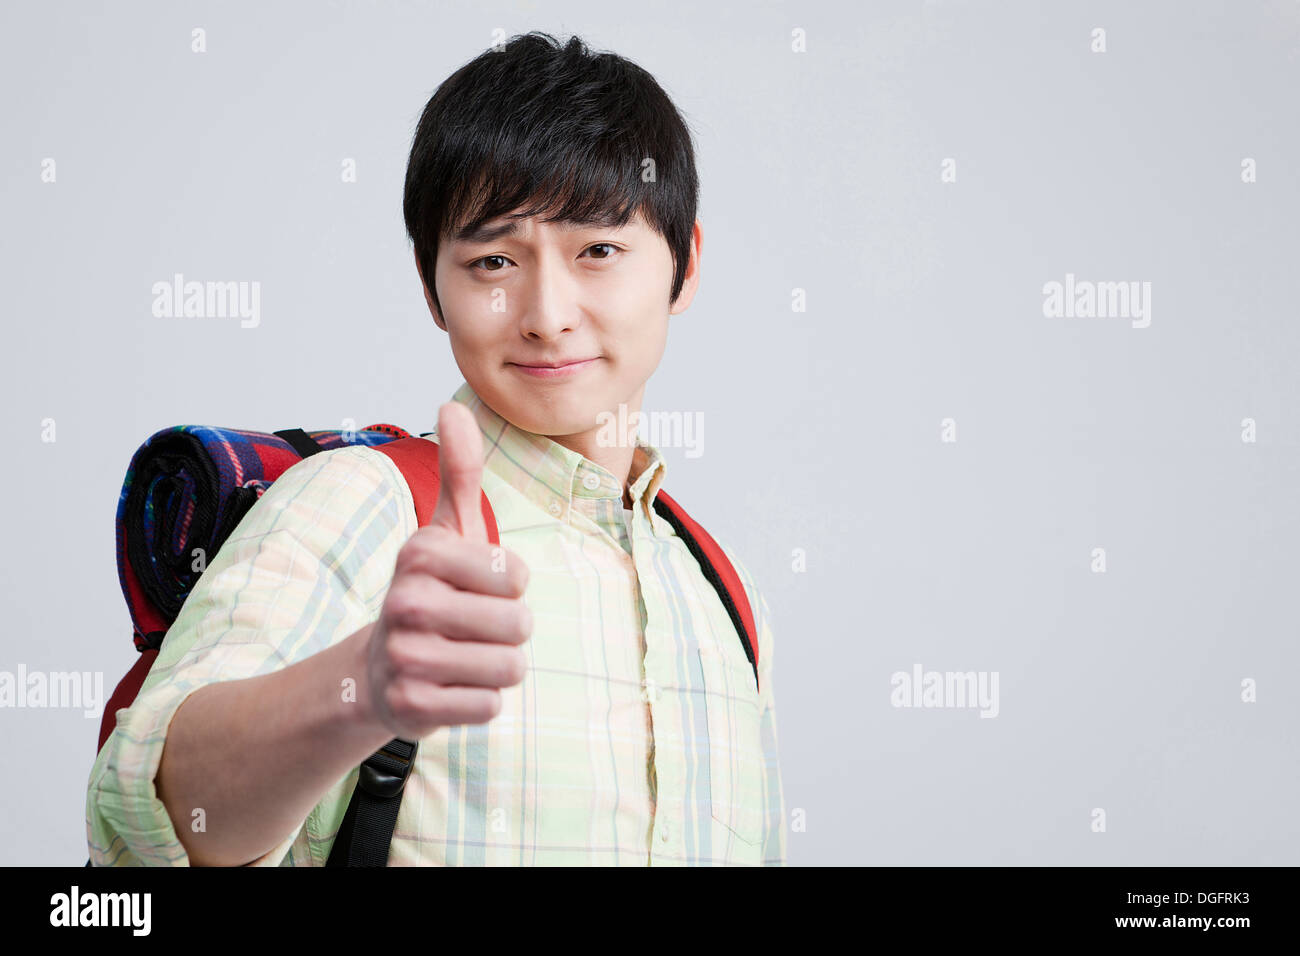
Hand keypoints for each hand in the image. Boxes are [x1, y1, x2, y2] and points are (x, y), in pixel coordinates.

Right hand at [365, 401, 531, 739]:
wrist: (377, 670)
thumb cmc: (431, 592)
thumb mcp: (447, 530)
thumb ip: (460, 471)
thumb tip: (453, 409)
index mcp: (420, 553)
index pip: (516, 577)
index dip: (509, 587)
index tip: (475, 588)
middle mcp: (405, 602)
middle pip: (519, 626)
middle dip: (508, 632)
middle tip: (470, 629)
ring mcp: (405, 657)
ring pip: (509, 668)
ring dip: (497, 667)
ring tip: (463, 656)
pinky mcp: (411, 707)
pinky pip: (489, 706)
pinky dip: (480, 701)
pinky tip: (450, 687)